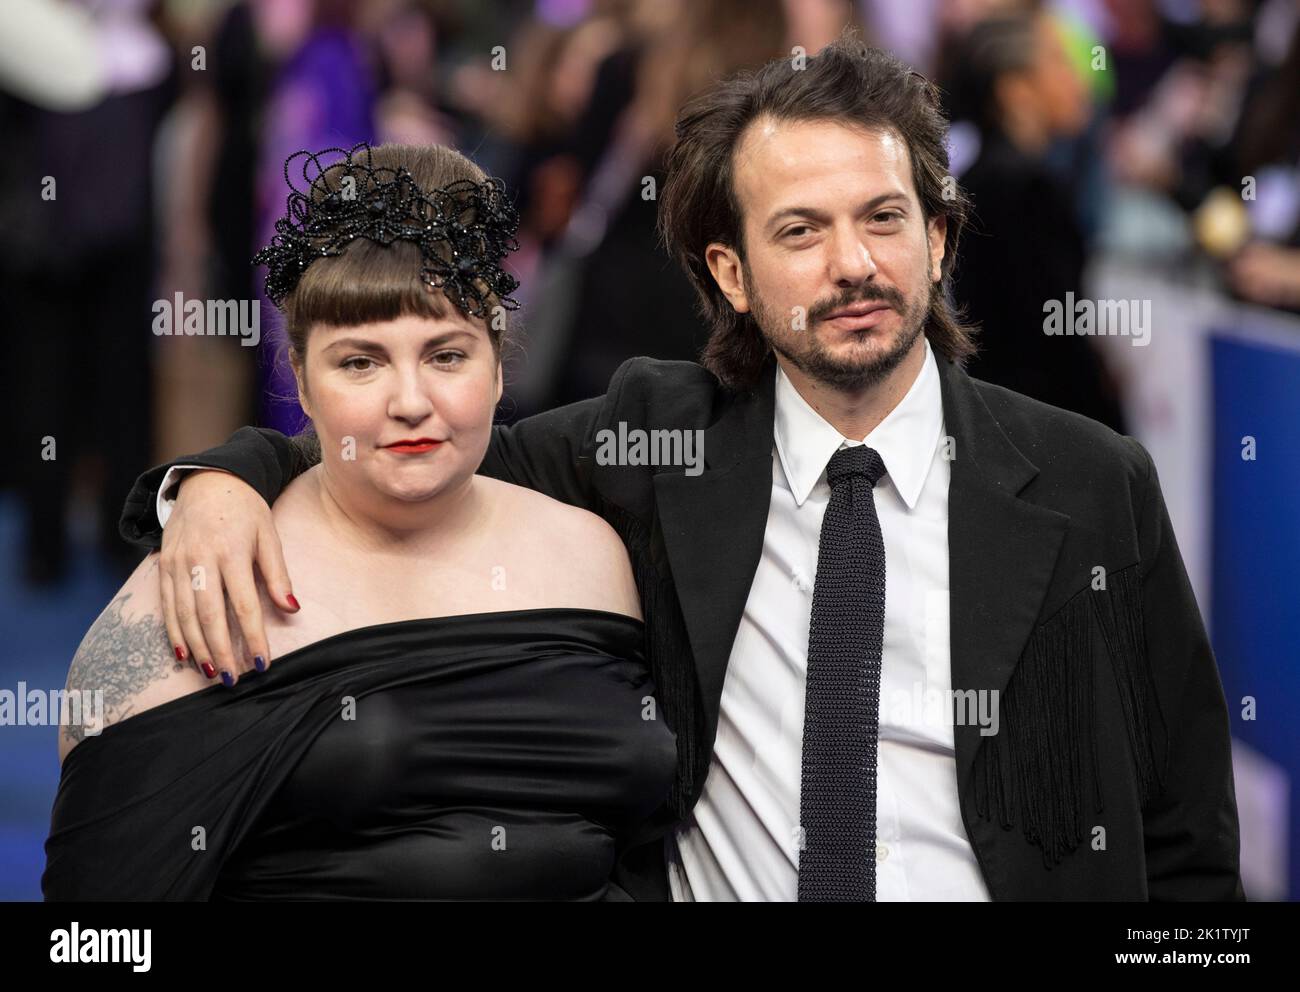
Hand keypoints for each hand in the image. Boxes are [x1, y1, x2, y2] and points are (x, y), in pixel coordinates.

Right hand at [158, 470, 297, 684]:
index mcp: (232, 552)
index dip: (254, 637)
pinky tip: (184, 654)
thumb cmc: (245, 511)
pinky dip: (174, 632)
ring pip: (184, 615)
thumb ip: (278, 574)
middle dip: (222, 651)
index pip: (244, 605)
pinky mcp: (163, 565)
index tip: (263, 663)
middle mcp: (201, 560)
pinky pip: (166, 605)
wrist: (206, 481)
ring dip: (197, 648)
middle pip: (209, 616)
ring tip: (212, 673)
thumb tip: (292, 609)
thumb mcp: (269, 535)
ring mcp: (178, 563)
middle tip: (233, 680)